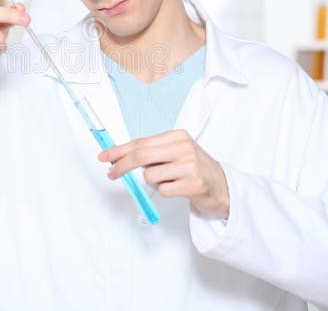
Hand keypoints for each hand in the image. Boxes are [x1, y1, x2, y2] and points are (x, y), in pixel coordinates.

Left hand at [99, 129, 229, 217]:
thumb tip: (120, 157)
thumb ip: (152, 152)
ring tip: (169, 181)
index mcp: (176, 136)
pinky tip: (178, 188)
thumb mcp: (175, 152)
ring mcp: (189, 165)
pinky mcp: (193, 184)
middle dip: (121, 166)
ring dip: (153, 182)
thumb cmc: (194, 167)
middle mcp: (183, 147)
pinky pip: (163, 191)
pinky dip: (165, 192)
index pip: (140, 142)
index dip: (119, 150)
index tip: (105, 156)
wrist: (222, 185)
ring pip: (150, 176)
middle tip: (111, 174)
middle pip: (141, 157)